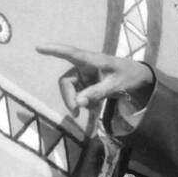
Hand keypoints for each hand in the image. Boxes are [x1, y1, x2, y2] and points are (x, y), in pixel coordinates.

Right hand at [37, 43, 154, 112]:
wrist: (138, 79)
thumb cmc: (128, 75)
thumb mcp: (115, 85)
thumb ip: (97, 92)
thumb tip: (77, 103)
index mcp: (92, 60)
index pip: (71, 54)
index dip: (54, 50)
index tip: (39, 47)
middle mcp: (85, 67)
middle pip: (67, 82)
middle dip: (69, 97)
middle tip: (76, 112)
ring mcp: (86, 77)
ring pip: (72, 92)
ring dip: (80, 103)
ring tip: (94, 110)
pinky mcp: (89, 87)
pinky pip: (81, 98)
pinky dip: (86, 109)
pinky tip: (90, 128)